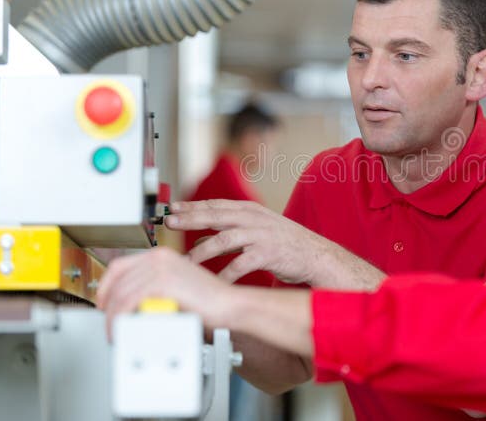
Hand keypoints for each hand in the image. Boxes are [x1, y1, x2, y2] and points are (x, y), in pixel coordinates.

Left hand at [97, 247, 233, 337]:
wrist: (228, 306)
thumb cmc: (208, 301)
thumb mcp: (175, 287)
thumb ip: (153, 288)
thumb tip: (129, 302)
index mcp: (161, 255)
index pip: (120, 266)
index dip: (105, 287)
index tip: (102, 302)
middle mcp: (158, 257)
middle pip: (116, 280)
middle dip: (106, 305)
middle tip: (109, 321)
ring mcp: (159, 268)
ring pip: (119, 293)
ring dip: (112, 316)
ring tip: (117, 330)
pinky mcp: (161, 283)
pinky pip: (127, 302)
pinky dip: (120, 318)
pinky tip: (123, 328)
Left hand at [165, 199, 385, 289]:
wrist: (315, 255)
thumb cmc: (284, 244)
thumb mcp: (255, 231)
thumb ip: (228, 232)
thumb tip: (199, 236)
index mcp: (249, 211)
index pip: (215, 205)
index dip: (192, 206)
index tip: (172, 208)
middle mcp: (254, 219)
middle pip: (215, 216)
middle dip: (190, 218)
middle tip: (170, 223)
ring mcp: (261, 235)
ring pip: (225, 239)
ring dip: (203, 250)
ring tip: (188, 260)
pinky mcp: (268, 254)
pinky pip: (241, 264)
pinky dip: (226, 273)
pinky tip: (215, 281)